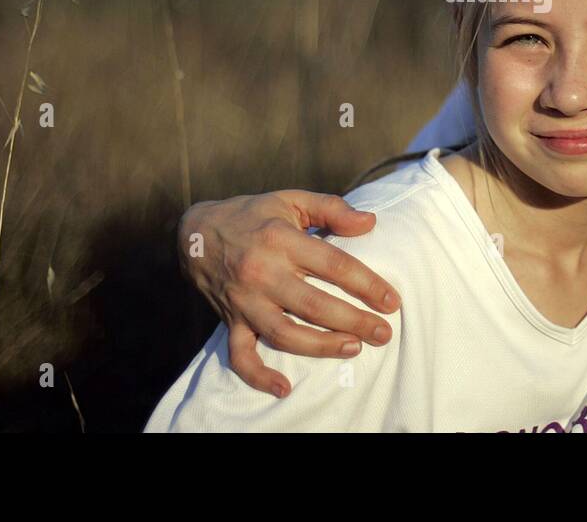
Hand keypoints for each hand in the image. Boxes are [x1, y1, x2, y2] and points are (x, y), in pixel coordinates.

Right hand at [178, 190, 400, 397]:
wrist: (195, 233)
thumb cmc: (253, 215)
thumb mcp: (291, 200)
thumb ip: (332, 209)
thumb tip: (370, 222)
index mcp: (281, 239)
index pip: (333, 265)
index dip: (367, 284)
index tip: (391, 301)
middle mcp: (262, 272)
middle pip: (314, 305)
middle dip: (354, 322)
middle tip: (383, 333)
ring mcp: (244, 300)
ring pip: (285, 333)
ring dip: (321, 346)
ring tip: (353, 348)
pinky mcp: (229, 321)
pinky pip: (240, 355)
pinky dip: (259, 375)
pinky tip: (284, 387)